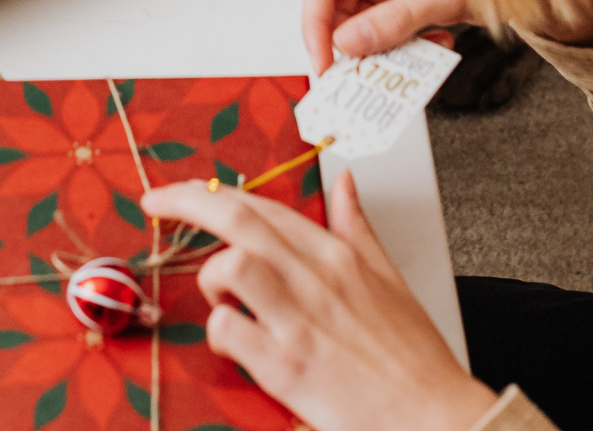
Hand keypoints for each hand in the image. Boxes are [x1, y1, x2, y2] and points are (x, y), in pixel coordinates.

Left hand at [141, 172, 498, 430]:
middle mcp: (317, 279)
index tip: (180, 193)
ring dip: (211, 278)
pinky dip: (219, 334)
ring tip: (223, 300)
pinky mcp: (286, 366)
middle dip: (186, 203)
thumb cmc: (413, 356)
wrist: (435, 413)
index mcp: (339, 256)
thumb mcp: (391, 279)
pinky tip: (234, 347)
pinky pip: (229, 329)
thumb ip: (359, 229)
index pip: (265, 206)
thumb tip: (344, 185)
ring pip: (231, 265)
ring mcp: (299, 321)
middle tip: (156, 205)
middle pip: (238, 220)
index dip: (212, 192)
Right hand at [303, 0, 473, 73]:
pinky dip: (408, 38)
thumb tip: (350, 44)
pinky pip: (392, 18)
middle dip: (354, 41)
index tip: (325, 62)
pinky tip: (431, 40)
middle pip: (339, 3)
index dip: (315, 25)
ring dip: (386, 45)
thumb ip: (395, 20)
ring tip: (409, 58)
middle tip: (362, 73)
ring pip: (366, 16)